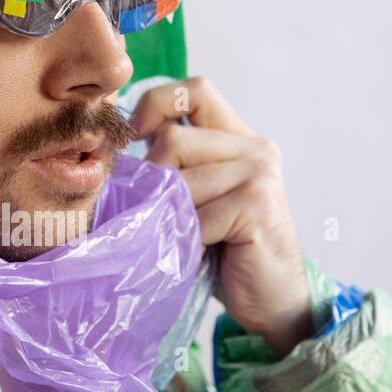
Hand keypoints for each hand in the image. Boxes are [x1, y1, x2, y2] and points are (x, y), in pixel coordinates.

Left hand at [130, 77, 312, 356]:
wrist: (274, 301)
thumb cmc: (229, 252)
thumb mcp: (200, 200)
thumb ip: (176, 169)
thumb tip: (117, 155)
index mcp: (238, 138)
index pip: (193, 90)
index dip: (156, 104)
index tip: (137, 137)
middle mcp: (254, 148)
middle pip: (173, 140)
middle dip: (156, 182)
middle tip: (168, 216)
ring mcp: (259, 173)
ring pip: (179, 181)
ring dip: (173, 218)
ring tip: (188, 238)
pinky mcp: (256, 204)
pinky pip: (195, 216)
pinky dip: (188, 241)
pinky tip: (202, 253)